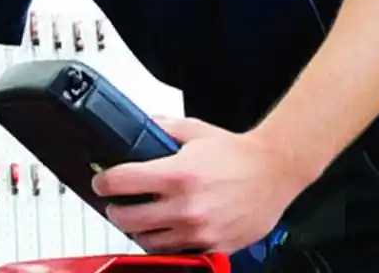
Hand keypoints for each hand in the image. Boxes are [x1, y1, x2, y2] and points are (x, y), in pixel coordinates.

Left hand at [92, 117, 309, 253]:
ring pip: (148, 241)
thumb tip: (141, 125)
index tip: (102, 183)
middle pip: (128, 218)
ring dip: (138, 231)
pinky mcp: (214, 246)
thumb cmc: (239, 154)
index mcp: (177, 174)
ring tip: (140, 220)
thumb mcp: (194, 131)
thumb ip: (162, 127)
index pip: (122, 182)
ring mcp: (199, 230)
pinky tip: (166, 232)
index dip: (104, 182)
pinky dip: (167, 245)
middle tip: (116, 204)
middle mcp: (186, 205)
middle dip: (115, 210)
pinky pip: (178, 253)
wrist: (276, 170)